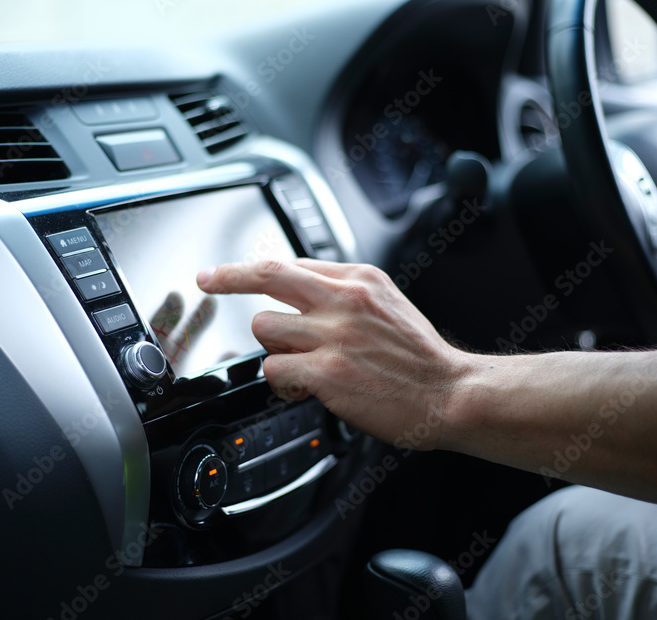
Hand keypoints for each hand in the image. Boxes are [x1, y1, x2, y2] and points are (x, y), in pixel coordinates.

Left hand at [196, 259, 471, 449]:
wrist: (450, 394)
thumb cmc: (419, 357)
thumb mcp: (388, 303)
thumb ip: (346, 292)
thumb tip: (300, 286)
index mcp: (359, 279)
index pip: (291, 262)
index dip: (248, 266)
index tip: (221, 269)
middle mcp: (344, 300)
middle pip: (266, 276)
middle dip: (227, 278)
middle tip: (206, 280)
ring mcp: (334, 335)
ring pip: (264, 327)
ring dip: (272, 349)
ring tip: (298, 364)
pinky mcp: (327, 372)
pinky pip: (274, 369)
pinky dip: (281, 383)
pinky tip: (303, 389)